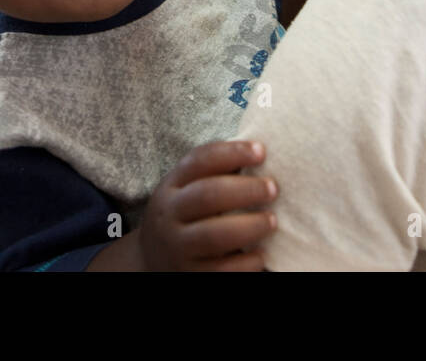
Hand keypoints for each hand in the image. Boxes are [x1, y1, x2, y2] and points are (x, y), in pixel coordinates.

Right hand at [137, 140, 276, 269]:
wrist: (152, 259)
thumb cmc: (185, 214)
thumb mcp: (186, 189)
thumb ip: (214, 172)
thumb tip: (260, 153)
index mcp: (172, 186)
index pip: (199, 160)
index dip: (232, 152)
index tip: (262, 151)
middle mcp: (170, 215)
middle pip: (208, 195)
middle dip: (246, 190)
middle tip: (273, 189)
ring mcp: (178, 247)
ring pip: (214, 235)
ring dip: (250, 226)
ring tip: (272, 221)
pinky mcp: (190, 275)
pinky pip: (221, 270)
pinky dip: (246, 262)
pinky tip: (261, 254)